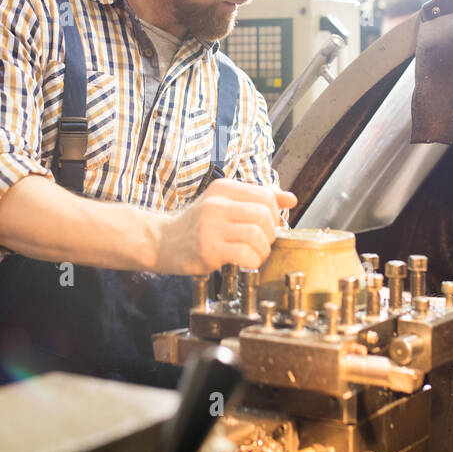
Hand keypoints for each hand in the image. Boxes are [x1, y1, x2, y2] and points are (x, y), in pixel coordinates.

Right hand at [152, 178, 296, 274]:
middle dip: (270, 233)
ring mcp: (211, 227)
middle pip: (264, 215)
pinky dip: (253, 262)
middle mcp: (216, 204)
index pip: (265, 195)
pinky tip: (245, 262)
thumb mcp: (223, 203)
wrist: (161, 241)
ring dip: (263, 250)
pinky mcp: (208, 250)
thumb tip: (291, 198)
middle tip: (261, 242)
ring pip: (258, 236)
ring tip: (254, 253)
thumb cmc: (196, 224)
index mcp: (223, 188)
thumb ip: (257, 198)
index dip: (274, 214)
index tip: (267, 225)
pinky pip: (246, 255)